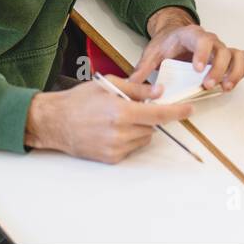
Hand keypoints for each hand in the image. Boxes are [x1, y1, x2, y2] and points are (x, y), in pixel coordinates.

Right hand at [24, 76, 192, 163]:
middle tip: (130, 108)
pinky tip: (110, 130)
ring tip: (116, 119)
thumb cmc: (79, 100)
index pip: (157, 114)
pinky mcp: (110, 158)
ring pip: (143, 138)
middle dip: (148, 116)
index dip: (176, 112)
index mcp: (121, 111)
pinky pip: (131, 148)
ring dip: (138, 129)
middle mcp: (119, 132)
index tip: (189, 110)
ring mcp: (115, 148)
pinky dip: (128, 139)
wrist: (54, 122)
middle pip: (151, 126)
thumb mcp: (108, 85)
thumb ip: (137, 89)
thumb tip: (159, 92)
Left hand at [131, 8, 243, 92]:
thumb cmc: (167, 43)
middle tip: (208, 85)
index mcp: (191, 35)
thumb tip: (130, 84)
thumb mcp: (153, 53)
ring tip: (225, 87)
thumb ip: (143, 68)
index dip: (203, 54)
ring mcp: (220, 48)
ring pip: (236, 55)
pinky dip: (242, 70)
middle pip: (223, 51)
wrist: (175, 33)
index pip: (202, 40)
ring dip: (234, 72)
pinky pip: (242, 59)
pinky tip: (232, 82)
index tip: (198, 69)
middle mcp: (210, 40)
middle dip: (218, 70)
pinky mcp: (227, 56)